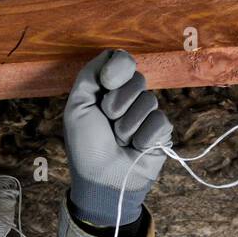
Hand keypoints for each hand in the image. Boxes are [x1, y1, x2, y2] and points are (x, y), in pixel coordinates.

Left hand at [64, 49, 172, 227]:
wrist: (102, 181)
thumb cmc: (86, 147)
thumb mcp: (77, 107)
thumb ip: (89, 75)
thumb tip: (110, 55)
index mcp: (107, 91)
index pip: (122, 61)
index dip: (118, 68)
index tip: (106, 82)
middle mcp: (128, 100)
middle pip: (136, 78)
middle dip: (118, 103)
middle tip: (108, 123)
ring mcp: (145, 115)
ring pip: (148, 100)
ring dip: (128, 125)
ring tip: (120, 141)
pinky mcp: (161, 132)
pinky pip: (159, 121)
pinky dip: (144, 137)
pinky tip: (136, 149)